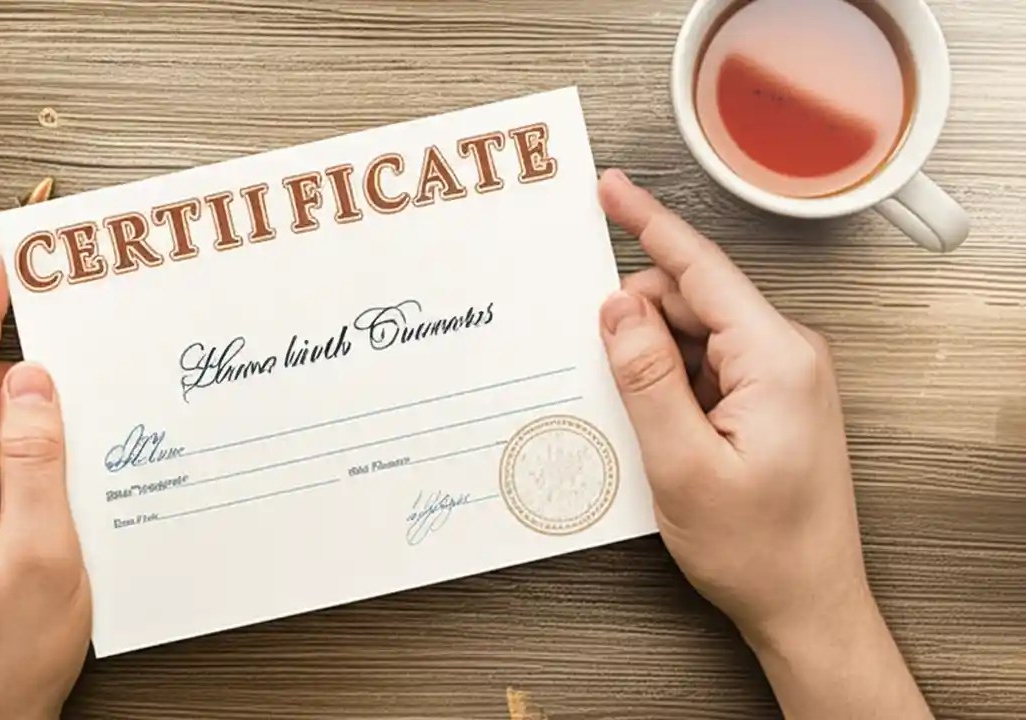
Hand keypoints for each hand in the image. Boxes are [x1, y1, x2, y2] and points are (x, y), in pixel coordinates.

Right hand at [597, 169, 929, 717]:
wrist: (806, 606)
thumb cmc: (758, 550)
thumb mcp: (683, 466)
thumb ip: (647, 378)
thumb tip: (616, 307)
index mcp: (775, 359)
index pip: (701, 269)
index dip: (648, 223)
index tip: (610, 188)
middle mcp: (786, 355)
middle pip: (691, 301)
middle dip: (634, 321)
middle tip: (593, 365)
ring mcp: (780, 378)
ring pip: (693, 335)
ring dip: (650, 359)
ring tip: (631, 415)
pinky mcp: (769, 401)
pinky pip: (706, 366)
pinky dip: (669, 382)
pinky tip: (652, 422)